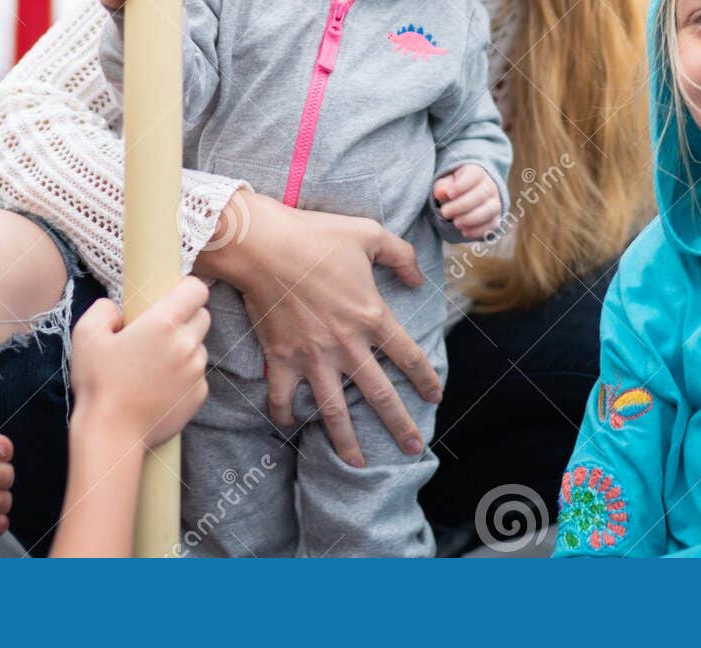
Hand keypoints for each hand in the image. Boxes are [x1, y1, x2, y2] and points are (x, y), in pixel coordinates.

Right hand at [70, 277, 210, 447]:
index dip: (185, 289)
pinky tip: (159, 386)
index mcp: (164, 323)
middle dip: (185, 318)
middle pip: (202, 316)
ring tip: (154, 365)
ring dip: (184, 348)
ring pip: (199, 347)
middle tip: (158, 333)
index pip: (197, 289)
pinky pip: (197, 375)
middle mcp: (187, 344)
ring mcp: (196, 372)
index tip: (171, 297)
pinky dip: (184, 376)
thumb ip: (103, 309)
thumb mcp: (86, 336)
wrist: (112, 434)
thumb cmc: (98, 384)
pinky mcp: (199, 395)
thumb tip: (117, 308)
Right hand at [193, 188, 440, 467]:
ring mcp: (312, 356)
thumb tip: (419, 280)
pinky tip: (291, 427)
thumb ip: (401, 256)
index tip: (435, 397)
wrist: (265, 246)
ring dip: (347, 442)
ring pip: (335, 411)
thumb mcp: (370, 234)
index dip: (426, 379)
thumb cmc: (317, 236)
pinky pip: (282, 397)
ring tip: (358, 465)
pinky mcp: (281, 358)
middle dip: (399, 425)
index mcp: (372, 316)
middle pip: (380, 395)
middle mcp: (347, 345)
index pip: (409, 356)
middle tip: (413, 449)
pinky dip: (285, 415)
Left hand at [433, 163, 501, 237]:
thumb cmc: (454, 189)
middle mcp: (490, 186)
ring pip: (489, 210)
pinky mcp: (496, 219)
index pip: (474, 175)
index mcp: (477, 173)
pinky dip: (478, 230)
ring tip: (455, 223)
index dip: (461, 185)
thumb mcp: (445, 184)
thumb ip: (442, 186)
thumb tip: (441, 192)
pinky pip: (492, 225)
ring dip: (471, 218)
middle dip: (461, 205)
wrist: (467, 198)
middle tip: (445, 212)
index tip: (449, 194)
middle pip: (481, 194)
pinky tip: (464, 232)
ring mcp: (495, 203)